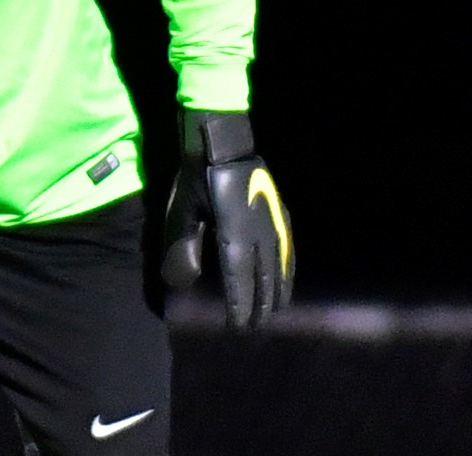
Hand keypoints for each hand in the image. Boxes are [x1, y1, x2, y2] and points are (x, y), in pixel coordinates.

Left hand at [160, 111, 293, 328]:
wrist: (224, 145)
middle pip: (263, 279)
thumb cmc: (197, 179)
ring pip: (280, 267)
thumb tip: (183, 281)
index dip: (240, 306)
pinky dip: (288, 270)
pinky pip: (288, 250)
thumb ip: (185, 246)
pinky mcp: (281, 215)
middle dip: (260, 306)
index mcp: (234, 236)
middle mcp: (259, 235)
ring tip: (275, 311)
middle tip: (255, 327)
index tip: (238, 326)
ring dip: (277, 292)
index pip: (238, 281)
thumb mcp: (183, 211)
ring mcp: (274, 224)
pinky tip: (287, 279)